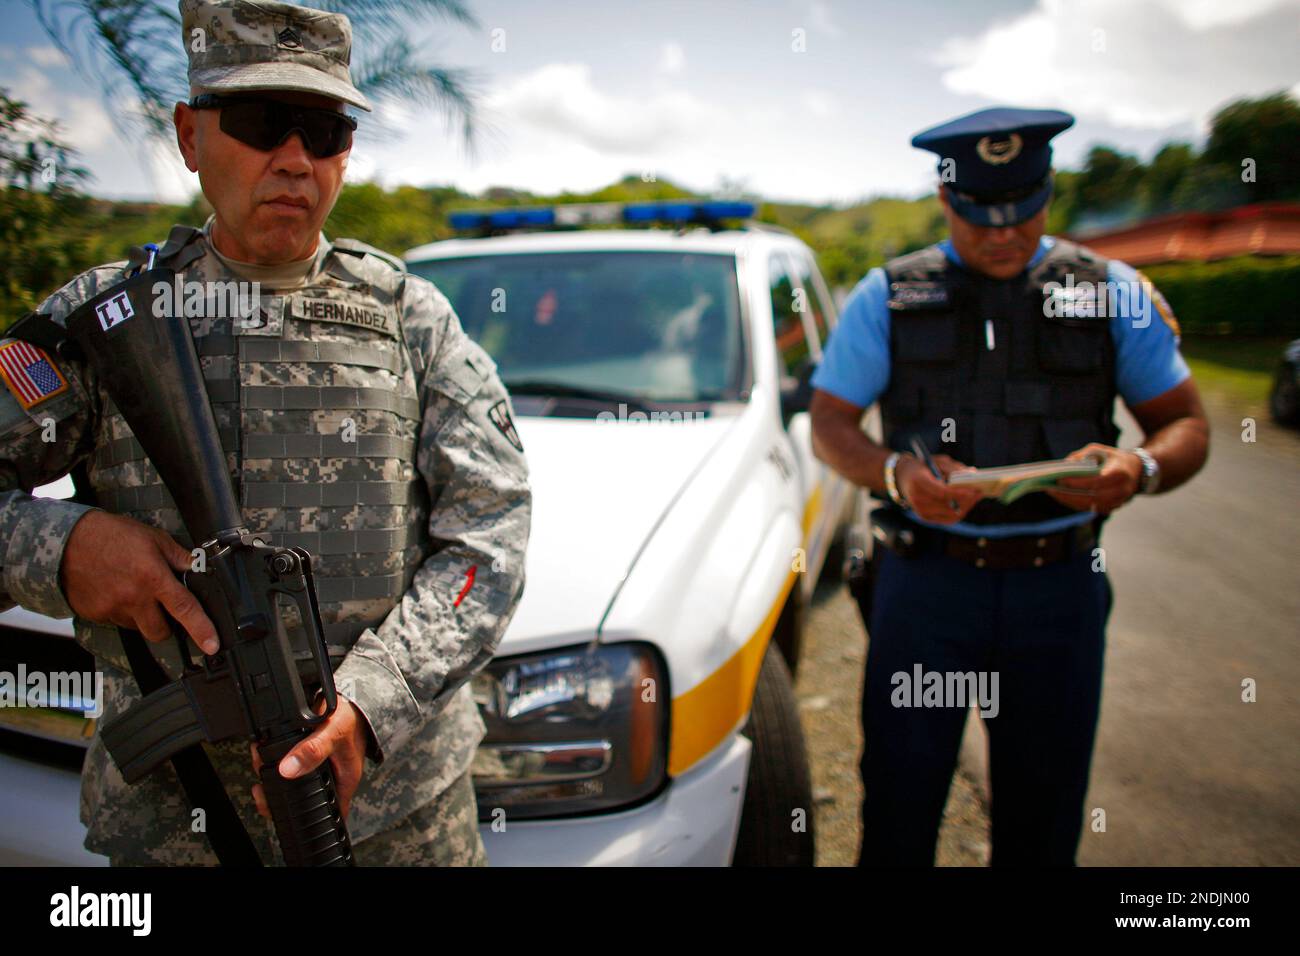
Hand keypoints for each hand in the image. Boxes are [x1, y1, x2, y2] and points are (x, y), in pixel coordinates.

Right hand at [60, 510, 218, 654]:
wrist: (68, 540)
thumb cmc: (113, 535)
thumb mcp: (154, 538)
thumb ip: (179, 557)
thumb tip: (200, 568)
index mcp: (153, 578)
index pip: (185, 609)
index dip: (201, 629)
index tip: (212, 645)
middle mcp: (134, 598)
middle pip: (160, 632)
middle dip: (166, 626)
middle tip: (161, 606)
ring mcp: (112, 609)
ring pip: (137, 627)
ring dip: (141, 616)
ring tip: (132, 589)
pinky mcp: (95, 614)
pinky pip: (115, 621)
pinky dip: (119, 611)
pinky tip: (114, 590)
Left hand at [251, 697, 368, 820]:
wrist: (349, 701)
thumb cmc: (351, 719)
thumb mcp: (334, 732)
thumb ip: (313, 750)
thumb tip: (288, 769)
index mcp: (341, 783)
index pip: (323, 813)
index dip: (301, 818)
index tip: (277, 808)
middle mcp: (328, 780)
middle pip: (298, 798)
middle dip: (274, 791)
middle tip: (261, 782)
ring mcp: (316, 769)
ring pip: (288, 781)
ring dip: (269, 772)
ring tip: (260, 759)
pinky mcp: (303, 757)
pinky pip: (284, 765)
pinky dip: (271, 759)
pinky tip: (264, 750)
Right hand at [896, 453, 983, 524]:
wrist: (901, 477)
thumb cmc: (922, 466)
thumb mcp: (937, 461)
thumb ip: (955, 468)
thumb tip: (973, 474)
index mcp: (918, 482)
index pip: (942, 492)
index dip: (960, 493)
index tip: (976, 490)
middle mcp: (917, 499)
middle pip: (948, 506)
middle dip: (967, 501)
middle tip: (980, 493)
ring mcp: (920, 511)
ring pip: (951, 515)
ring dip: (965, 507)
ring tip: (975, 498)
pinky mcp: (924, 517)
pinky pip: (947, 519)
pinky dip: (958, 512)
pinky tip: (966, 503)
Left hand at [1046, 443, 1141, 515]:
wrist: (1136, 470)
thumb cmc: (1113, 458)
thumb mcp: (1099, 450)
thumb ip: (1082, 456)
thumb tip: (1064, 466)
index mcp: (1120, 472)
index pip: (1097, 481)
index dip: (1078, 482)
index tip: (1060, 479)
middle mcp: (1122, 489)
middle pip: (1092, 497)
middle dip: (1070, 494)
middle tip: (1051, 489)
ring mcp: (1119, 501)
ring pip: (1091, 506)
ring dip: (1070, 501)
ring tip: (1054, 494)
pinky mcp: (1113, 507)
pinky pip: (1092, 509)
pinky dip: (1077, 504)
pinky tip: (1063, 497)